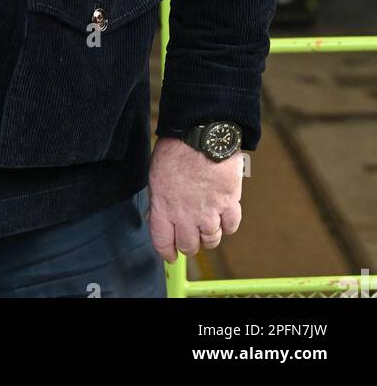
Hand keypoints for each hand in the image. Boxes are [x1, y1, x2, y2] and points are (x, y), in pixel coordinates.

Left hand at [148, 137, 242, 262]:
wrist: (202, 131)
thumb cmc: (176, 148)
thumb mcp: (156, 174)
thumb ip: (158, 199)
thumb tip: (155, 216)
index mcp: (163, 207)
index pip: (162, 242)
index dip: (166, 252)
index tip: (170, 254)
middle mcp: (186, 215)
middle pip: (189, 245)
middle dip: (188, 244)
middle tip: (191, 236)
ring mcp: (209, 211)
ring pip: (211, 240)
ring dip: (209, 236)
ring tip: (207, 225)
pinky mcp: (229, 203)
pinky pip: (231, 226)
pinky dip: (228, 225)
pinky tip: (223, 216)